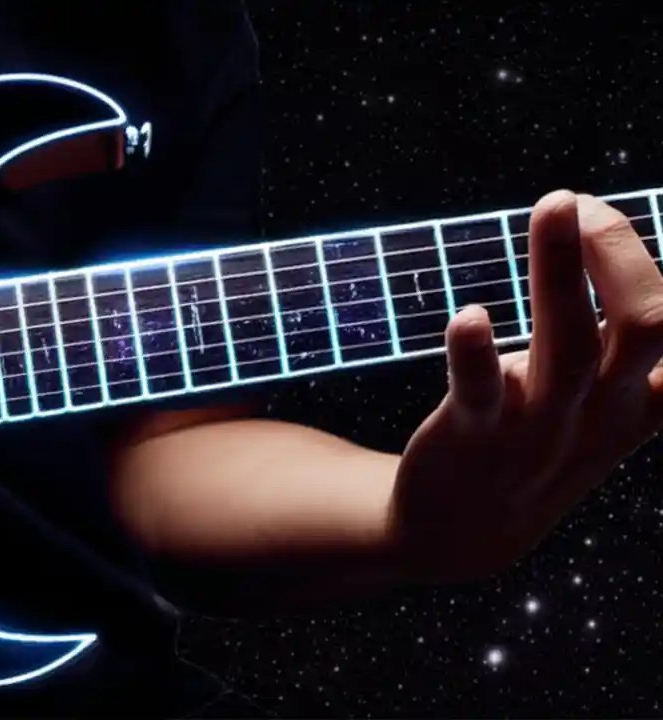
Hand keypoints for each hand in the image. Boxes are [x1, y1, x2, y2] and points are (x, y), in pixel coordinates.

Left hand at [390, 190, 662, 582]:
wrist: (460, 530)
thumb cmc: (539, 441)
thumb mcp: (603, 401)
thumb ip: (625, 336)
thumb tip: (618, 243)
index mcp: (641, 398)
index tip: (623, 215)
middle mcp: (602, 409)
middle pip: (647, 326)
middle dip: (623, 253)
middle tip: (580, 201)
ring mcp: (540, 424)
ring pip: (571, 347)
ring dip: (562, 272)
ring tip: (555, 204)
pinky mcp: (473, 432)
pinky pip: (481, 392)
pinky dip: (476, 352)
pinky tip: (469, 314)